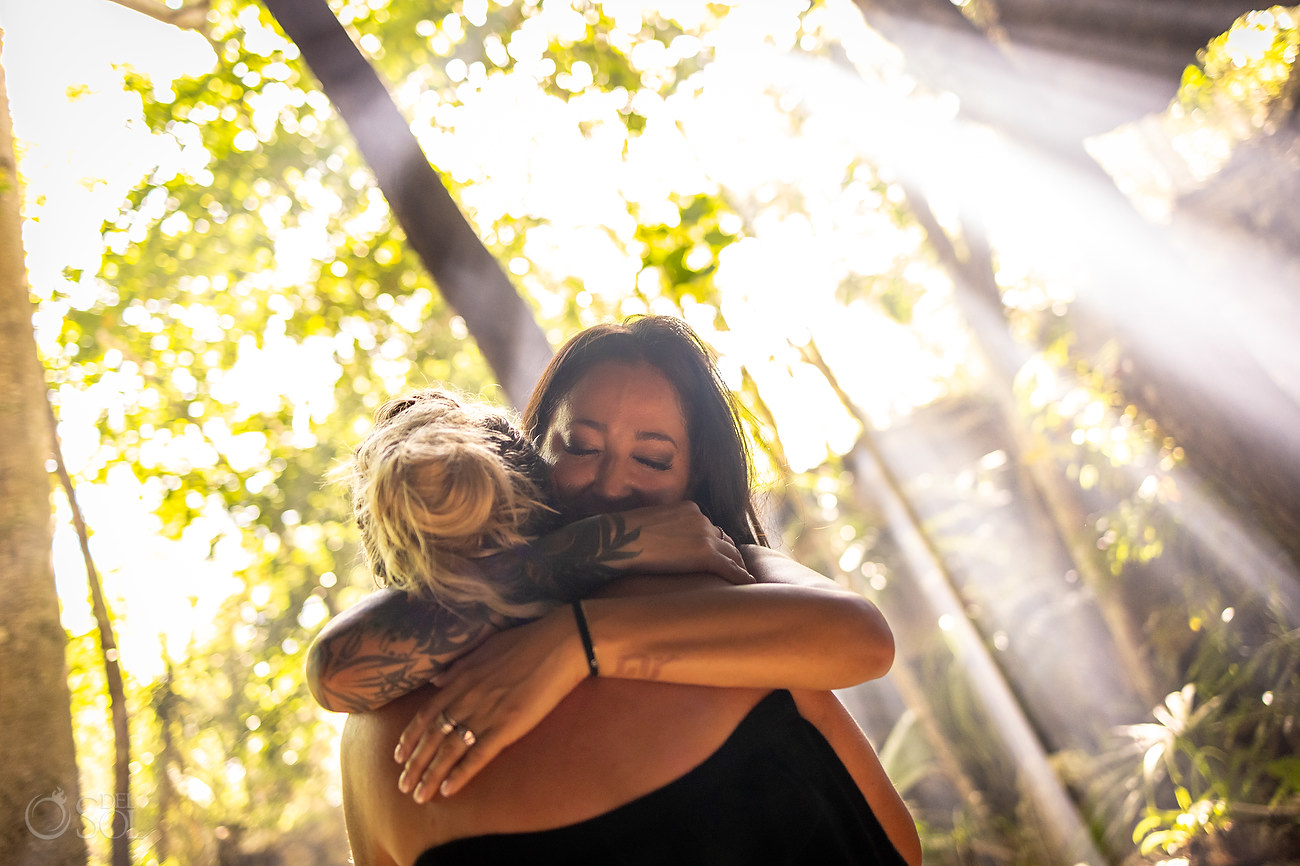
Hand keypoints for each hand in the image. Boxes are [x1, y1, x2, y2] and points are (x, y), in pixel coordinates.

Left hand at [393, 608, 584, 800]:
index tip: (399, 756)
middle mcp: (467, 698)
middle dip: (415, 764)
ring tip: (418, 796)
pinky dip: (461, 774)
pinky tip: (448, 790)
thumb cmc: (526, 642)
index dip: (410, 737)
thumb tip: (436, 680)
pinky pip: (477, 755)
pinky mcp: (507, 726)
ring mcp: (485, 713)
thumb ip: (458, 667)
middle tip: (402, 785)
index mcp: (461, 679)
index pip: (426, 714)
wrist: (560, 644)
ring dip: (431, 775)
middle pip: (432, 737)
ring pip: (449, 751)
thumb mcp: (485, 648)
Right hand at [605, 502, 752, 584]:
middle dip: (731, 552)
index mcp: (690, 509)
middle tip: (737, 566)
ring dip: (738, 565)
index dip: (715, 541)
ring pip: (731, 553)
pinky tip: (748, 585)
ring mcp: (705, 536)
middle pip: (723, 538)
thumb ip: (665, 527)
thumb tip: (661, 540)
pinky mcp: (706, 554)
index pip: (709, 526)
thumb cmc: (626, 534)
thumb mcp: (652, 520)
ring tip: (744, 577)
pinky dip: (741, 577)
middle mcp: (702, 519)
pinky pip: (730, 567)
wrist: (622, 540)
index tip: (719, 551)